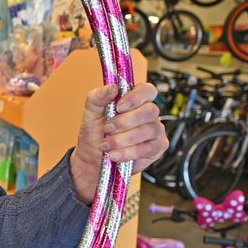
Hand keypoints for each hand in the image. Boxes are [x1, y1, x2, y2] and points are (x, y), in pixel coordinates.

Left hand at [70, 83, 166, 203]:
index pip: (147, 90)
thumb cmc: (94, 134)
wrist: (92, 160)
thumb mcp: (90, 113)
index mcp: (135, 100)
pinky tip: (115, 155)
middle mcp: (148, 114)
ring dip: (123, 139)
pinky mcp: (156, 148)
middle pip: (150, 111)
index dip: (135, 97)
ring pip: (148, 130)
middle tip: (107, 129)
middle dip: (125, 122)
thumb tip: (112, 87)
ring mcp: (155, 131)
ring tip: (106, 145)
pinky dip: (128, 152)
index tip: (119, 106)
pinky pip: (148, 148)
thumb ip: (98, 97)